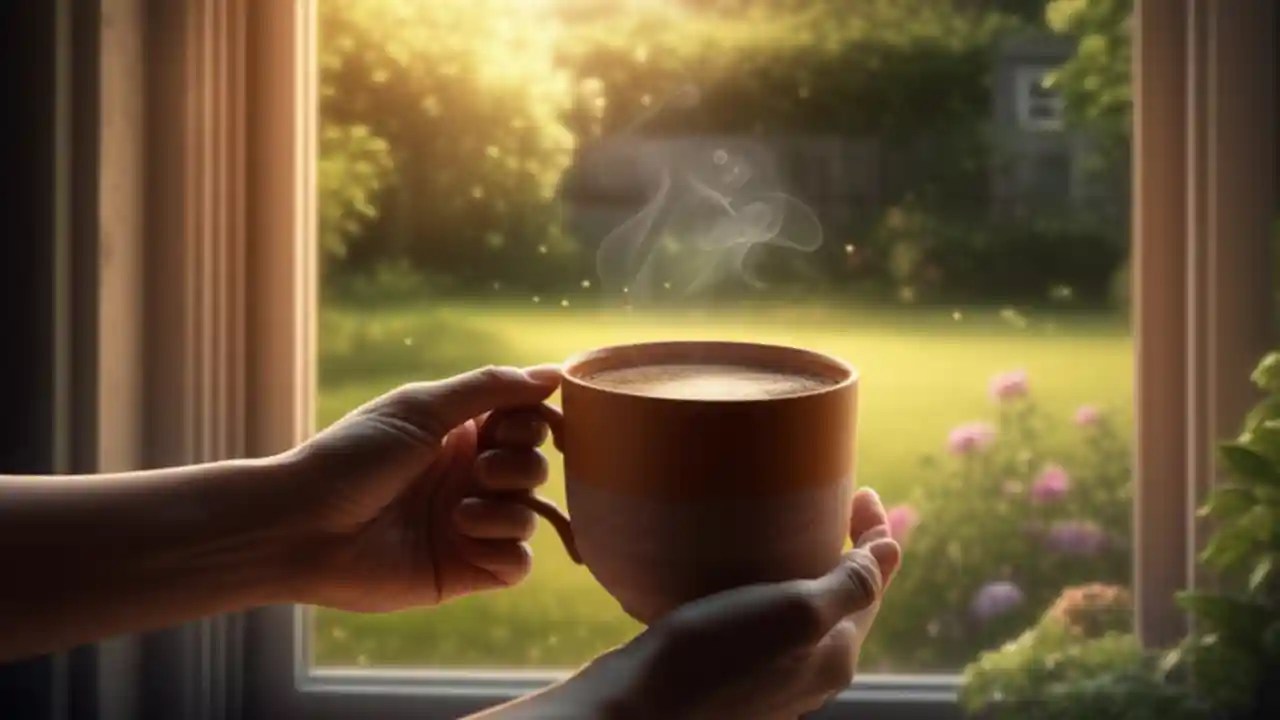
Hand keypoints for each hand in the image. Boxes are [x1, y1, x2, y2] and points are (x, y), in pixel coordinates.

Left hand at [278, 365, 562, 611]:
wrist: (301, 527)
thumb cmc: (351, 459)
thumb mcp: (419, 408)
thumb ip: (489, 388)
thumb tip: (554, 375)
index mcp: (459, 434)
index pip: (527, 421)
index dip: (535, 422)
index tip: (517, 425)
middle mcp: (468, 478)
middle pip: (536, 467)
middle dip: (519, 465)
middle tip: (480, 470)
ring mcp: (468, 525)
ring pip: (532, 515)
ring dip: (507, 509)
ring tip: (459, 513)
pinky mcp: (463, 569)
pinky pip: (518, 563)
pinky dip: (505, 549)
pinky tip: (466, 537)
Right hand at [487, 488, 901, 719]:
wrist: (639, 705)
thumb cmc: (716, 656)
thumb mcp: (795, 613)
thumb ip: (849, 586)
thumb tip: (891, 551)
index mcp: (834, 657)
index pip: (872, 587)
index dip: (874, 536)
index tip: (863, 491)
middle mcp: (808, 674)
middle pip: (842, 602)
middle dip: (844, 552)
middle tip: (832, 502)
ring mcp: (768, 679)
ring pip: (801, 615)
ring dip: (804, 572)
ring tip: (788, 532)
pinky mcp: (729, 675)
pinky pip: (763, 625)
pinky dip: (767, 592)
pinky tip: (740, 577)